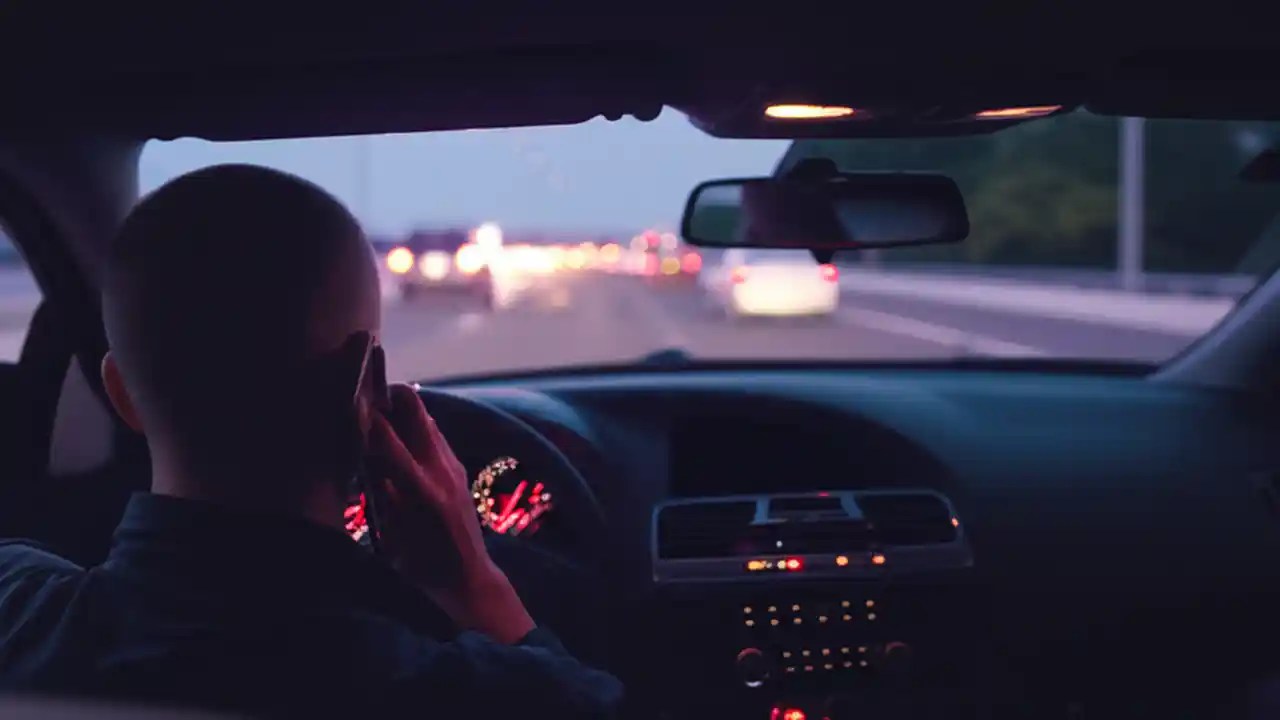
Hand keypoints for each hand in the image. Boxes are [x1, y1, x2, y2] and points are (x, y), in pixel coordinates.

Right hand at [369, 383, 534, 642]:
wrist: (468, 579)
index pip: (386, 438)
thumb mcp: (391, 533)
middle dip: (387, 395)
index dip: (364, 415)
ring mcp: (453, 465)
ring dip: (400, 411)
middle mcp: (440, 470)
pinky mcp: (458, 466)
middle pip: (413, 407)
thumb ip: (379, 491)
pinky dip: (412, 430)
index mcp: (420, 491)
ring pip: (424, 416)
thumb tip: (363, 451)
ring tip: (376, 418)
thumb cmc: (421, 567)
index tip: (345, 398)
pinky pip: (433, 434)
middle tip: (364, 400)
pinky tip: (397, 444)